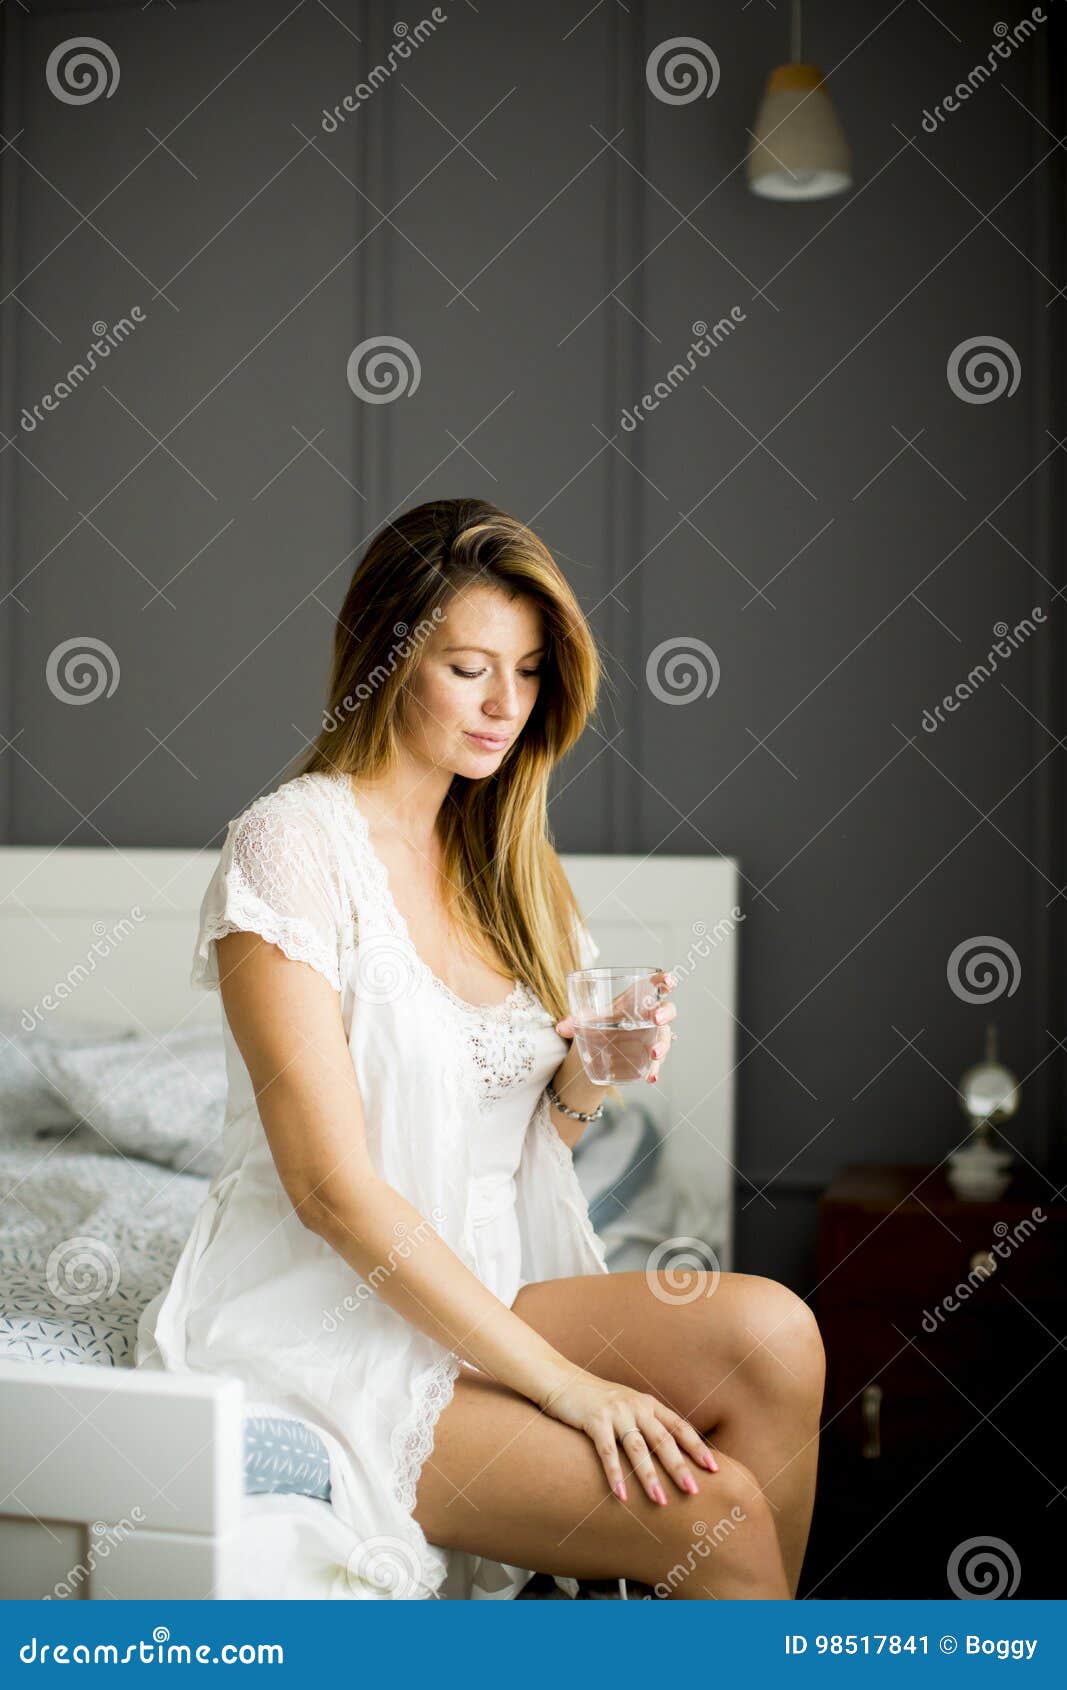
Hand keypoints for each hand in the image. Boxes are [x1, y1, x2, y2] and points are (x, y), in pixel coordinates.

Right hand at [537, 1364, 716, 1504]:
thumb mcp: (626, 1406)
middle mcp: (635, 1405)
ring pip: (638, 1448)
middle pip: (663, 1439)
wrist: (561, 1380)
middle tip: (694, 1491)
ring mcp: (615, 1412)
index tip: (714, 1468)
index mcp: (647, 1403)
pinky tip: (622, 1495)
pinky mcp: (594, 1419)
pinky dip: (615, 1474)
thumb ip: (645, 1423)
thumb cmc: (595, 1399)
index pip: (679, 1426)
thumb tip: (667, 1453)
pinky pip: (606, 1451)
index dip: (697, 1447)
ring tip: (660, 1501)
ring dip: (650, 1477)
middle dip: (679, 1466)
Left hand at [554, 968, 677, 1084]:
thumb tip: (561, 1027)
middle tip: (656, 1019)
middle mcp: (650, 1016)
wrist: (600, 1046)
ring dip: (662, 1045)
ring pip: (665, 1037)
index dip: (665, 980)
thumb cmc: (601, 1022)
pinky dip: (655, 1069)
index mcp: (637, 998)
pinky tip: (650, 1077)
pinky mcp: (649, 1056)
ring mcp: (653, 1036)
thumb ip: (575, 1021)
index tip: (668, 980)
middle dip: (665, 1013)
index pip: (657, 985)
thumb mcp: (589, 1019)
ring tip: (654, 1054)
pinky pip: (657, 1062)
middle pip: (667, 1010)